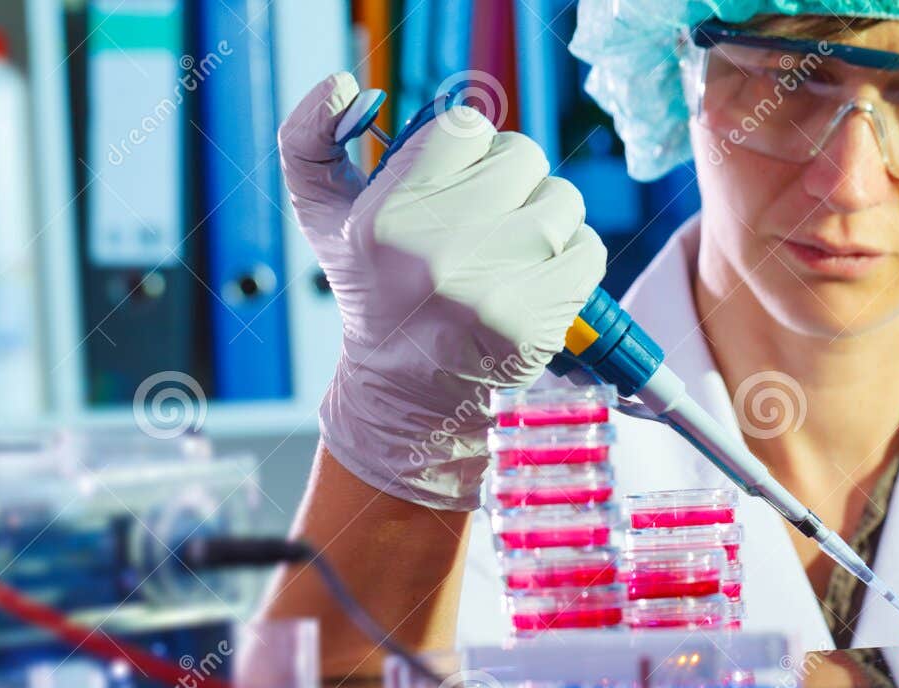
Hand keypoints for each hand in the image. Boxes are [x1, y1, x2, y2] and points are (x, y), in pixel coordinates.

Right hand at [278, 74, 605, 509]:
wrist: (405, 392)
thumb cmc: (371, 291)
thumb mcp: (321, 216)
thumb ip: (309, 138)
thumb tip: (343, 84)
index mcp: (389, 216)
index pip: (468, 128)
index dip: (470, 150)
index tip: (457, 182)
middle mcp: (441, 252)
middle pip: (524, 158)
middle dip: (512, 181)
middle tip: (489, 217)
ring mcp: (493, 291)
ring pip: (563, 201)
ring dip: (547, 216)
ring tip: (514, 248)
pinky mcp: (535, 324)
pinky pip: (588, 251)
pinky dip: (574, 258)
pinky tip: (538, 278)